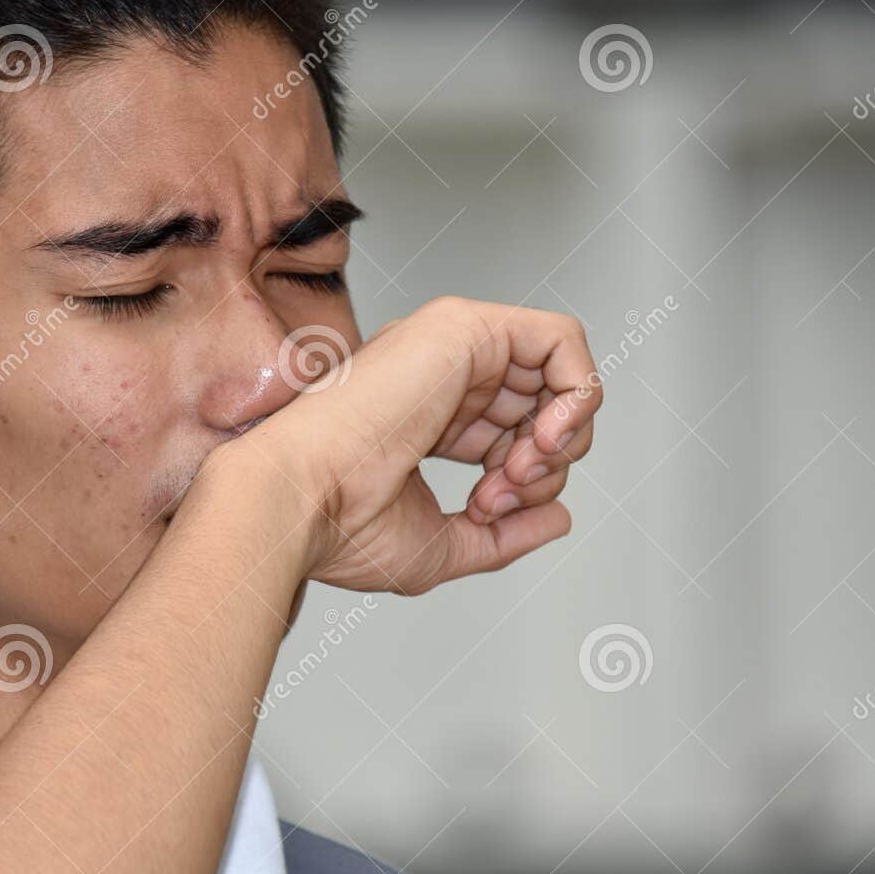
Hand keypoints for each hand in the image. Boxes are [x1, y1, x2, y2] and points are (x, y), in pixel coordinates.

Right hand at [233, 296, 600, 594]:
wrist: (296, 499)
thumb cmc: (338, 525)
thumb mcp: (441, 546)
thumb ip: (504, 534)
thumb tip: (559, 518)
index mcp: (426, 416)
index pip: (509, 434)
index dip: (522, 479)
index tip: (487, 511)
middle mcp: (438, 375)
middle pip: (539, 403)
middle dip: (547, 460)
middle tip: (507, 492)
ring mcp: (449, 346)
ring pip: (556, 371)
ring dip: (561, 431)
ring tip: (521, 469)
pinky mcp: (462, 327)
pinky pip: (561, 338)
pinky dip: (577, 390)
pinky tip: (548, 434)